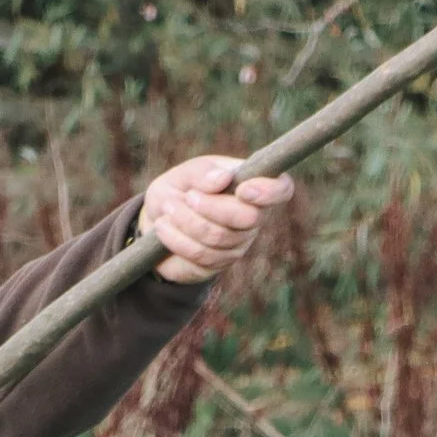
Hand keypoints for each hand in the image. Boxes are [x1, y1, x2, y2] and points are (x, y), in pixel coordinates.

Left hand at [138, 157, 292, 283]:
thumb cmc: (178, 191)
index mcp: (251, 186)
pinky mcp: (217, 264)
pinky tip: (163, 227)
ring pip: (219, 237)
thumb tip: (222, 179)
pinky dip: (176, 239)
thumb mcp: (184, 174)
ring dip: (187, 221)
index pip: (281, 189)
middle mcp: (252, 217)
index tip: (243, 190)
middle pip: (249, 218)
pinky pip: (200, 255)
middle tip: (188, 197)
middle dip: (212, 207)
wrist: (155, 223)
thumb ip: (202, 172)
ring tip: (167, 209)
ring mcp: (237, 244)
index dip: (269, 191)